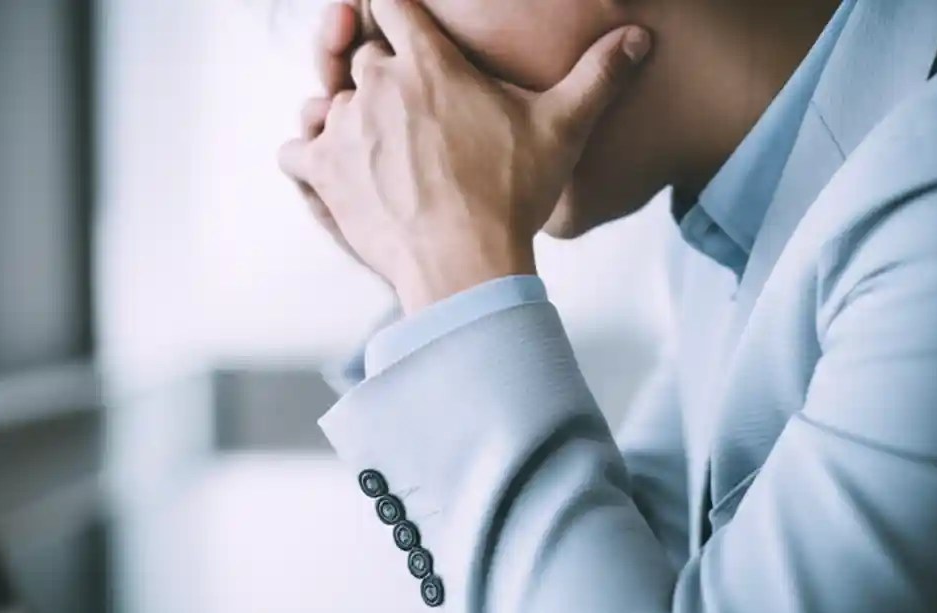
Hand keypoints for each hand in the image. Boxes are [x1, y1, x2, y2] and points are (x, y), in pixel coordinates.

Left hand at [279, 0, 650, 312]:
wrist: (464, 263)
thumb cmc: (512, 195)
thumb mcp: (562, 130)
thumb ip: (598, 77)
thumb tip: (642, 39)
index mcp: (428, 61)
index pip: (392, 2)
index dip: (392, 8)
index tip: (396, 16)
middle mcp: (377, 83)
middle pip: (360, 56)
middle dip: (378, 76)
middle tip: (405, 110)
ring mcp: (344, 126)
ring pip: (326, 102)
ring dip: (344, 119)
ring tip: (375, 146)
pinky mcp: (322, 171)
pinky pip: (294, 150)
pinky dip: (308, 158)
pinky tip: (333, 170)